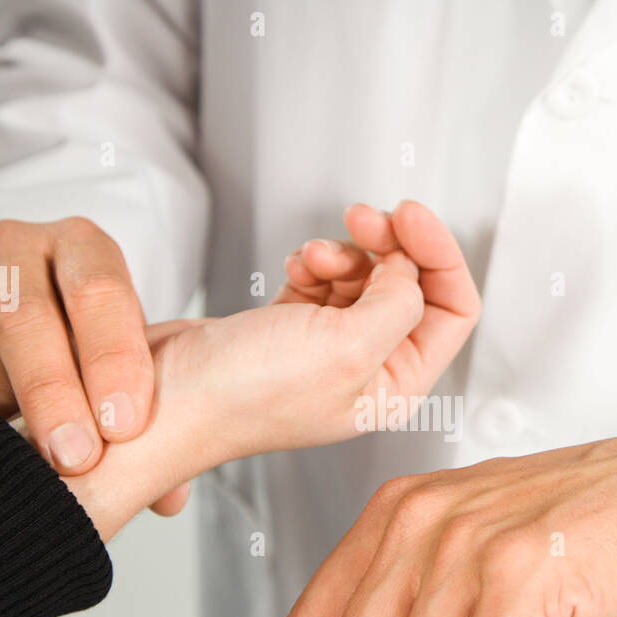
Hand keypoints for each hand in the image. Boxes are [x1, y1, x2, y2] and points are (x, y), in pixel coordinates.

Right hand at [0, 218, 155, 474]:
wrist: (45, 319)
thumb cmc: (104, 345)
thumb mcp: (141, 357)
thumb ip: (160, 416)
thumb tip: (169, 499)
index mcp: (80, 244)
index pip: (97, 292)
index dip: (111, 360)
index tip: (124, 427)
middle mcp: (11, 252)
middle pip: (23, 320)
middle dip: (51, 397)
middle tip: (76, 460)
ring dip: (8, 427)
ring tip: (44, 472)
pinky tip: (3, 462)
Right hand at [63, 201, 481, 538]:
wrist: (163, 401)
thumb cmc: (242, 394)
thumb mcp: (345, 348)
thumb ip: (398, 305)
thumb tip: (409, 270)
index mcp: (394, 389)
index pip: (453, 312)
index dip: (440, 257)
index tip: (409, 215)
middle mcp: (368, 372)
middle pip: (412, 287)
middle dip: (391, 245)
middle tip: (361, 216)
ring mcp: (328, 350)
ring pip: (366, 278)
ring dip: (345, 253)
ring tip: (311, 255)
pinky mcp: (290, 330)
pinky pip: (325, 280)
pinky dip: (315, 263)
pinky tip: (293, 266)